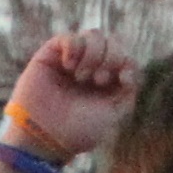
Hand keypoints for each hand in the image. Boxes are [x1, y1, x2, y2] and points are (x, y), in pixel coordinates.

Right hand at [3, 29, 137, 160]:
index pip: (125, 56)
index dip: (126, 63)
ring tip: (80, 76)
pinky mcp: (51, 56)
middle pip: (112, 42)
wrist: (44, 137)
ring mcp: (71, 60)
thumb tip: (127, 67)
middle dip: (111, 57)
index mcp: (107, 82)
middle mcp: (90, 68)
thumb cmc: (77, 131)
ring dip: (93, 54)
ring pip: (93, 35)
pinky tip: (69, 67)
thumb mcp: (113, 115)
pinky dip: (74, 48)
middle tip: (99, 80)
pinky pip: (68, 37)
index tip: (122, 80)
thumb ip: (128, 90)